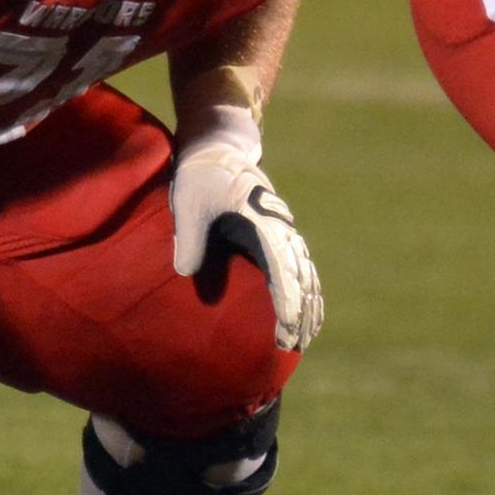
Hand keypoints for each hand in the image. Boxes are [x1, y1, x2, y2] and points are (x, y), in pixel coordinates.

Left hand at [170, 142, 322, 351]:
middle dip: (301, 312)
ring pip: (305, 274)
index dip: (288, 300)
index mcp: (262, 220)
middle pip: (300, 275)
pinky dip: (306, 292)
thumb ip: (190, 236)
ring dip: (308, 306)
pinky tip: (306, 316)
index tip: (289, 328)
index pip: (282, 267)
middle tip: (292, 347)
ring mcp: (282, 230)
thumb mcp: (189, 201)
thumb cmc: (200, 174)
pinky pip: (299, 268)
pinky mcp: (277, 234)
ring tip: (303, 341)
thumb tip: (187, 272)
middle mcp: (280, 227)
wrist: (217, 147)